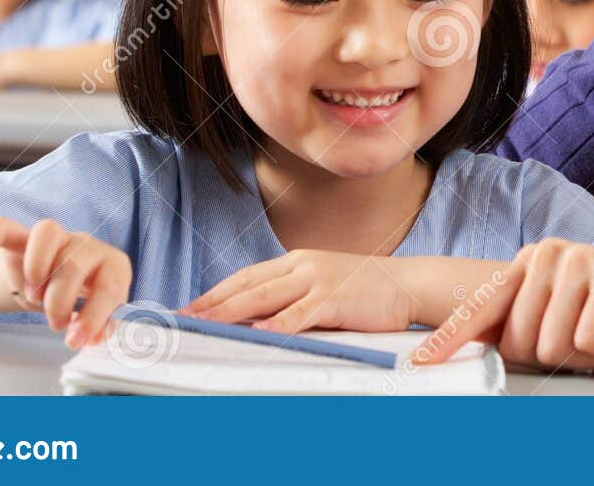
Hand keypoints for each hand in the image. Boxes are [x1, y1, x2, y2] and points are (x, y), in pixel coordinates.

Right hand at [0, 216, 131, 347]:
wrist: (56, 281)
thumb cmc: (81, 298)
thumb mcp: (95, 314)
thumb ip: (97, 326)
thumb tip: (92, 337)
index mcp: (112, 265)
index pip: (110, 285)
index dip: (94, 315)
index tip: (76, 339)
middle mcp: (85, 245)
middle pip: (74, 261)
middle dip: (60, 300)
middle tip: (55, 323)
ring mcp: (54, 238)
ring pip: (47, 231)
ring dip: (36, 267)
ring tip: (32, 296)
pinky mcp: (20, 238)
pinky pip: (2, 227)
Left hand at [182, 250, 419, 333]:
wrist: (409, 283)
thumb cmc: (367, 291)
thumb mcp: (324, 289)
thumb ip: (293, 300)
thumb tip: (257, 323)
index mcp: (298, 260)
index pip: (247, 276)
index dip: (216, 292)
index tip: (191, 307)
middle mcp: (303, 264)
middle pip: (248, 285)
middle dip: (213, 303)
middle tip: (184, 318)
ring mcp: (319, 278)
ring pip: (265, 296)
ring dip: (231, 312)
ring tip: (206, 324)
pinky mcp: (335, 297)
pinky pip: (300, 313)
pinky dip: (277, 323)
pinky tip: (259, 333)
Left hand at [413, 240, 593, 369]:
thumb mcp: (552, 314)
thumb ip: (516, 325)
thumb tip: (478, 350)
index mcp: (527, 263)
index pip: (482, 306)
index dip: (451, 338)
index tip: (423, 360)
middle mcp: (547, 255)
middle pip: (520, 341)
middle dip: (550, 353)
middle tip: (577, 336)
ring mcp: (578, 260)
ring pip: (553, 345)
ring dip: (582, 352)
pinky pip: (589, 341)